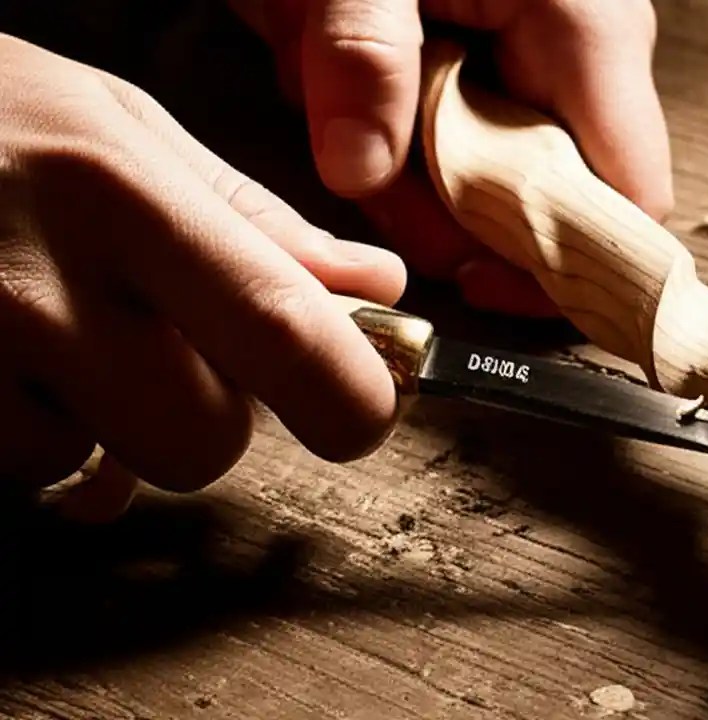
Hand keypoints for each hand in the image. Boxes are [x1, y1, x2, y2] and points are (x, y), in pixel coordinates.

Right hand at [0, 34, 407, 516]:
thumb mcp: (119, 129)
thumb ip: (251, 219)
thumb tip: (372, 286)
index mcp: (123, 198)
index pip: (281, 330)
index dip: (350, 396)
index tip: (364, 409)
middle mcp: (41, 287)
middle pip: (204, 442)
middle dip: (208, 418)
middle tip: (167, 352)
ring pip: (104, 469)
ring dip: (106, 423)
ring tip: (56, 331)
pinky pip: (26, 468)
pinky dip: (32, 429)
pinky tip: (7, 356)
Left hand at [227, 0, 673, 316]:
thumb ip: (364, 54)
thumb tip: (360, 168)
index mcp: (591, 37)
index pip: (628, 202)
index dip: (566, 268)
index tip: (476, 286)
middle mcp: (575, 66)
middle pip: (532, 204)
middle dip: (428, 197)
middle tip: (351, 139)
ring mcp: (527, 68)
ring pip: (468, 180)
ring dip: (383, 150)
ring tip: (327, 57)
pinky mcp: (477, 67)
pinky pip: (431, 141)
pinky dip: (369, 119)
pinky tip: (331, 54)